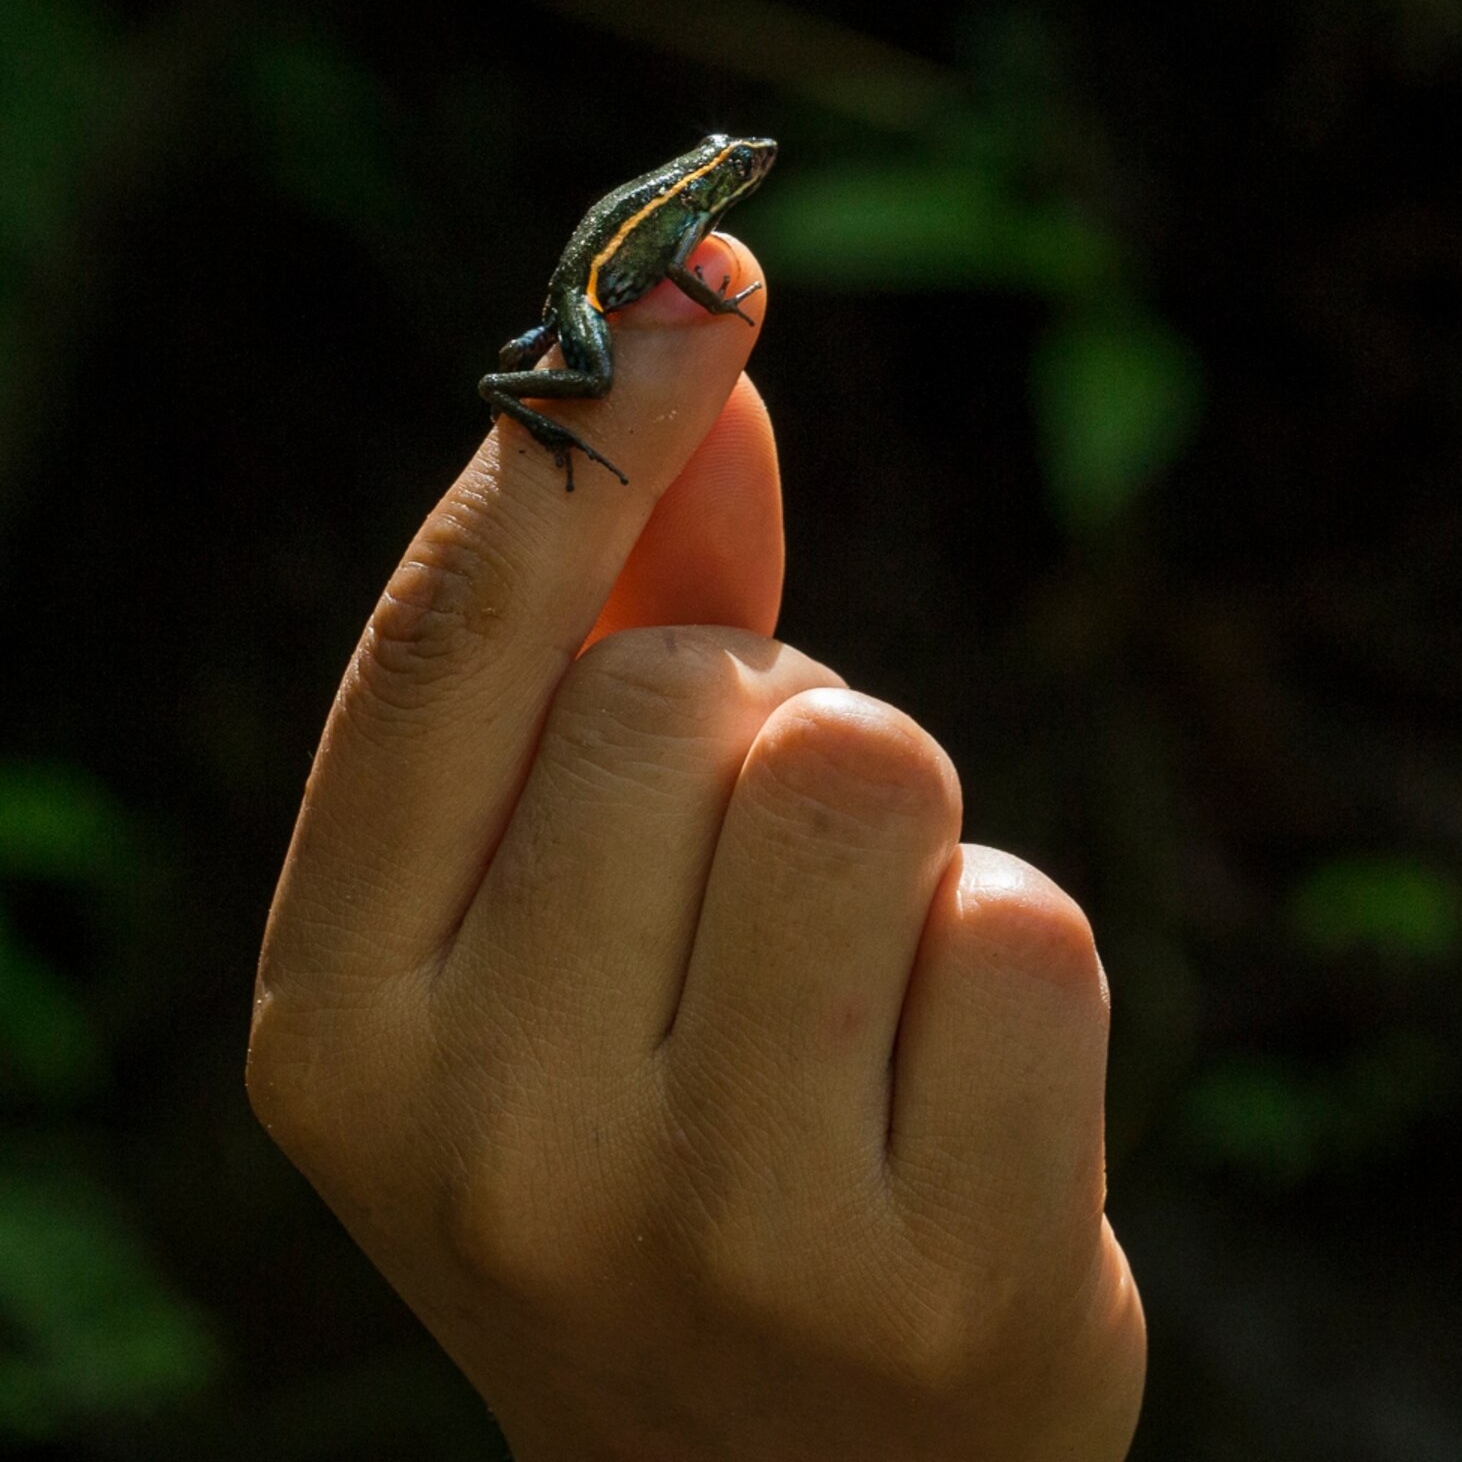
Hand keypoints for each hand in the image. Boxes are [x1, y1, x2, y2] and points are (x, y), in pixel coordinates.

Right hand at [248, 238, 1144, 1461]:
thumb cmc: (672, 1140)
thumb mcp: (564, 930)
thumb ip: (615, 629)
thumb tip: (703, 342)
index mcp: (340, 1021)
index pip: (459, 652)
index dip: (591, 435)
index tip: (705, 267)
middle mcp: (487, 1132)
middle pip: (712, 693)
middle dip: (779, 733)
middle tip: (766, 918)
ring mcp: (714, 1226)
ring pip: (879, 778)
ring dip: (910, 848)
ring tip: (858, 1007)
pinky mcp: (943, 1284)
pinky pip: (1032, 930)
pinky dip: (1021, 973)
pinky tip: (957, 1109)